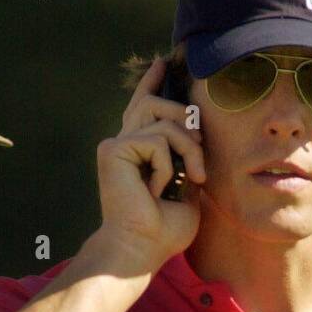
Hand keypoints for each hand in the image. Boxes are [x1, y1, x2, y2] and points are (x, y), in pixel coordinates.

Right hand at [95, 57, 206, 273]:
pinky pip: (158, 139)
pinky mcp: (113, 149)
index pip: (146, 105)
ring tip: (190, 178)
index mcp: (139, 151)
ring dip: (188, 149)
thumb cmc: (164, 230)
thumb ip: (189, 159)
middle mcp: (124, 143)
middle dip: (189, 126)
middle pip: (158, 103)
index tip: (164, 62)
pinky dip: (167, 165)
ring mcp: (117, 144)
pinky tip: (157, 189)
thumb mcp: (188, 189)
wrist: (142, 249)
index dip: (154, 82)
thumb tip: (195, 133)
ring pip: (166, 121)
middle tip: (197, 164)